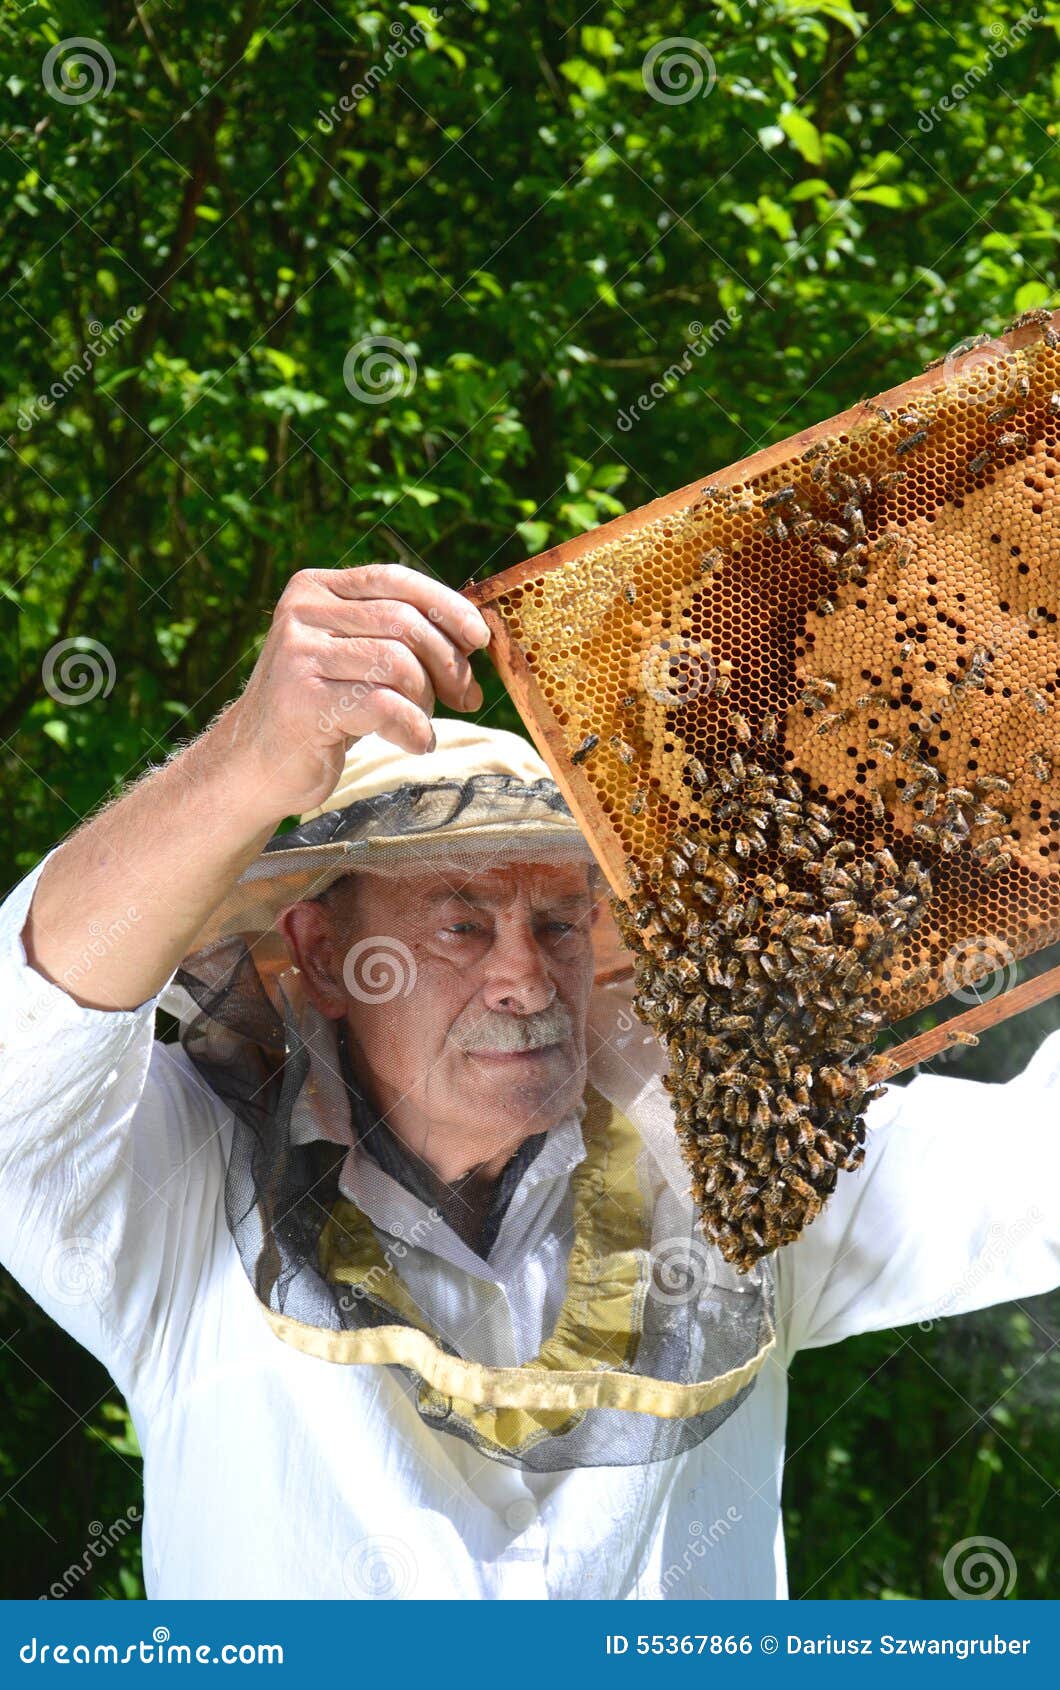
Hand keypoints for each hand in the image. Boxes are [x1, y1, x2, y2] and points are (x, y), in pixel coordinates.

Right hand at [218, 564, 490, 821]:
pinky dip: (415, 729)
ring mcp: (299, 656)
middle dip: (448, 663)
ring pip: (399, 664)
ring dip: (427, 700)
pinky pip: (386, 706)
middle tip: (465, 696)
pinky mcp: (305, 702)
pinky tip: (415, 742)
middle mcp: (303, 614)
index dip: (446, 605)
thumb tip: (475, 637)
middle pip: (405, 622)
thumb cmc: (322, 709)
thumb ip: (399, 636)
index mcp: (315, 589)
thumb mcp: (356, 657)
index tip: (479, 639)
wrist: (258, 763)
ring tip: (421, 721)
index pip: (395, 579)